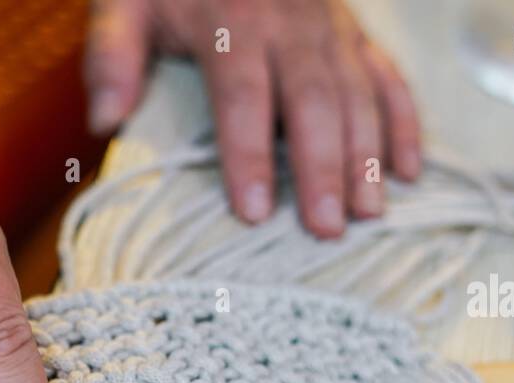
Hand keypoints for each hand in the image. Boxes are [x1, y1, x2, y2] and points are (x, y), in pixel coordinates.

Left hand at [84, 0, 421, 236]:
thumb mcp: (126, 5)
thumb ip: (113, 58)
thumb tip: (104, 119)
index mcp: (229, 22)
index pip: (242, 97)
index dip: (248, 155)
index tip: (254, 211)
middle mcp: (288, 23)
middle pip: (312, 102)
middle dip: (322, 168)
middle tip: (327, 229)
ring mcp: (328, 26)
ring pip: (357, 93)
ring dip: (367, 155)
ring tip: (369, 214)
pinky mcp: (353, 29)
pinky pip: (386, 75)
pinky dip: (403, 122)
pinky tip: (409, 171)